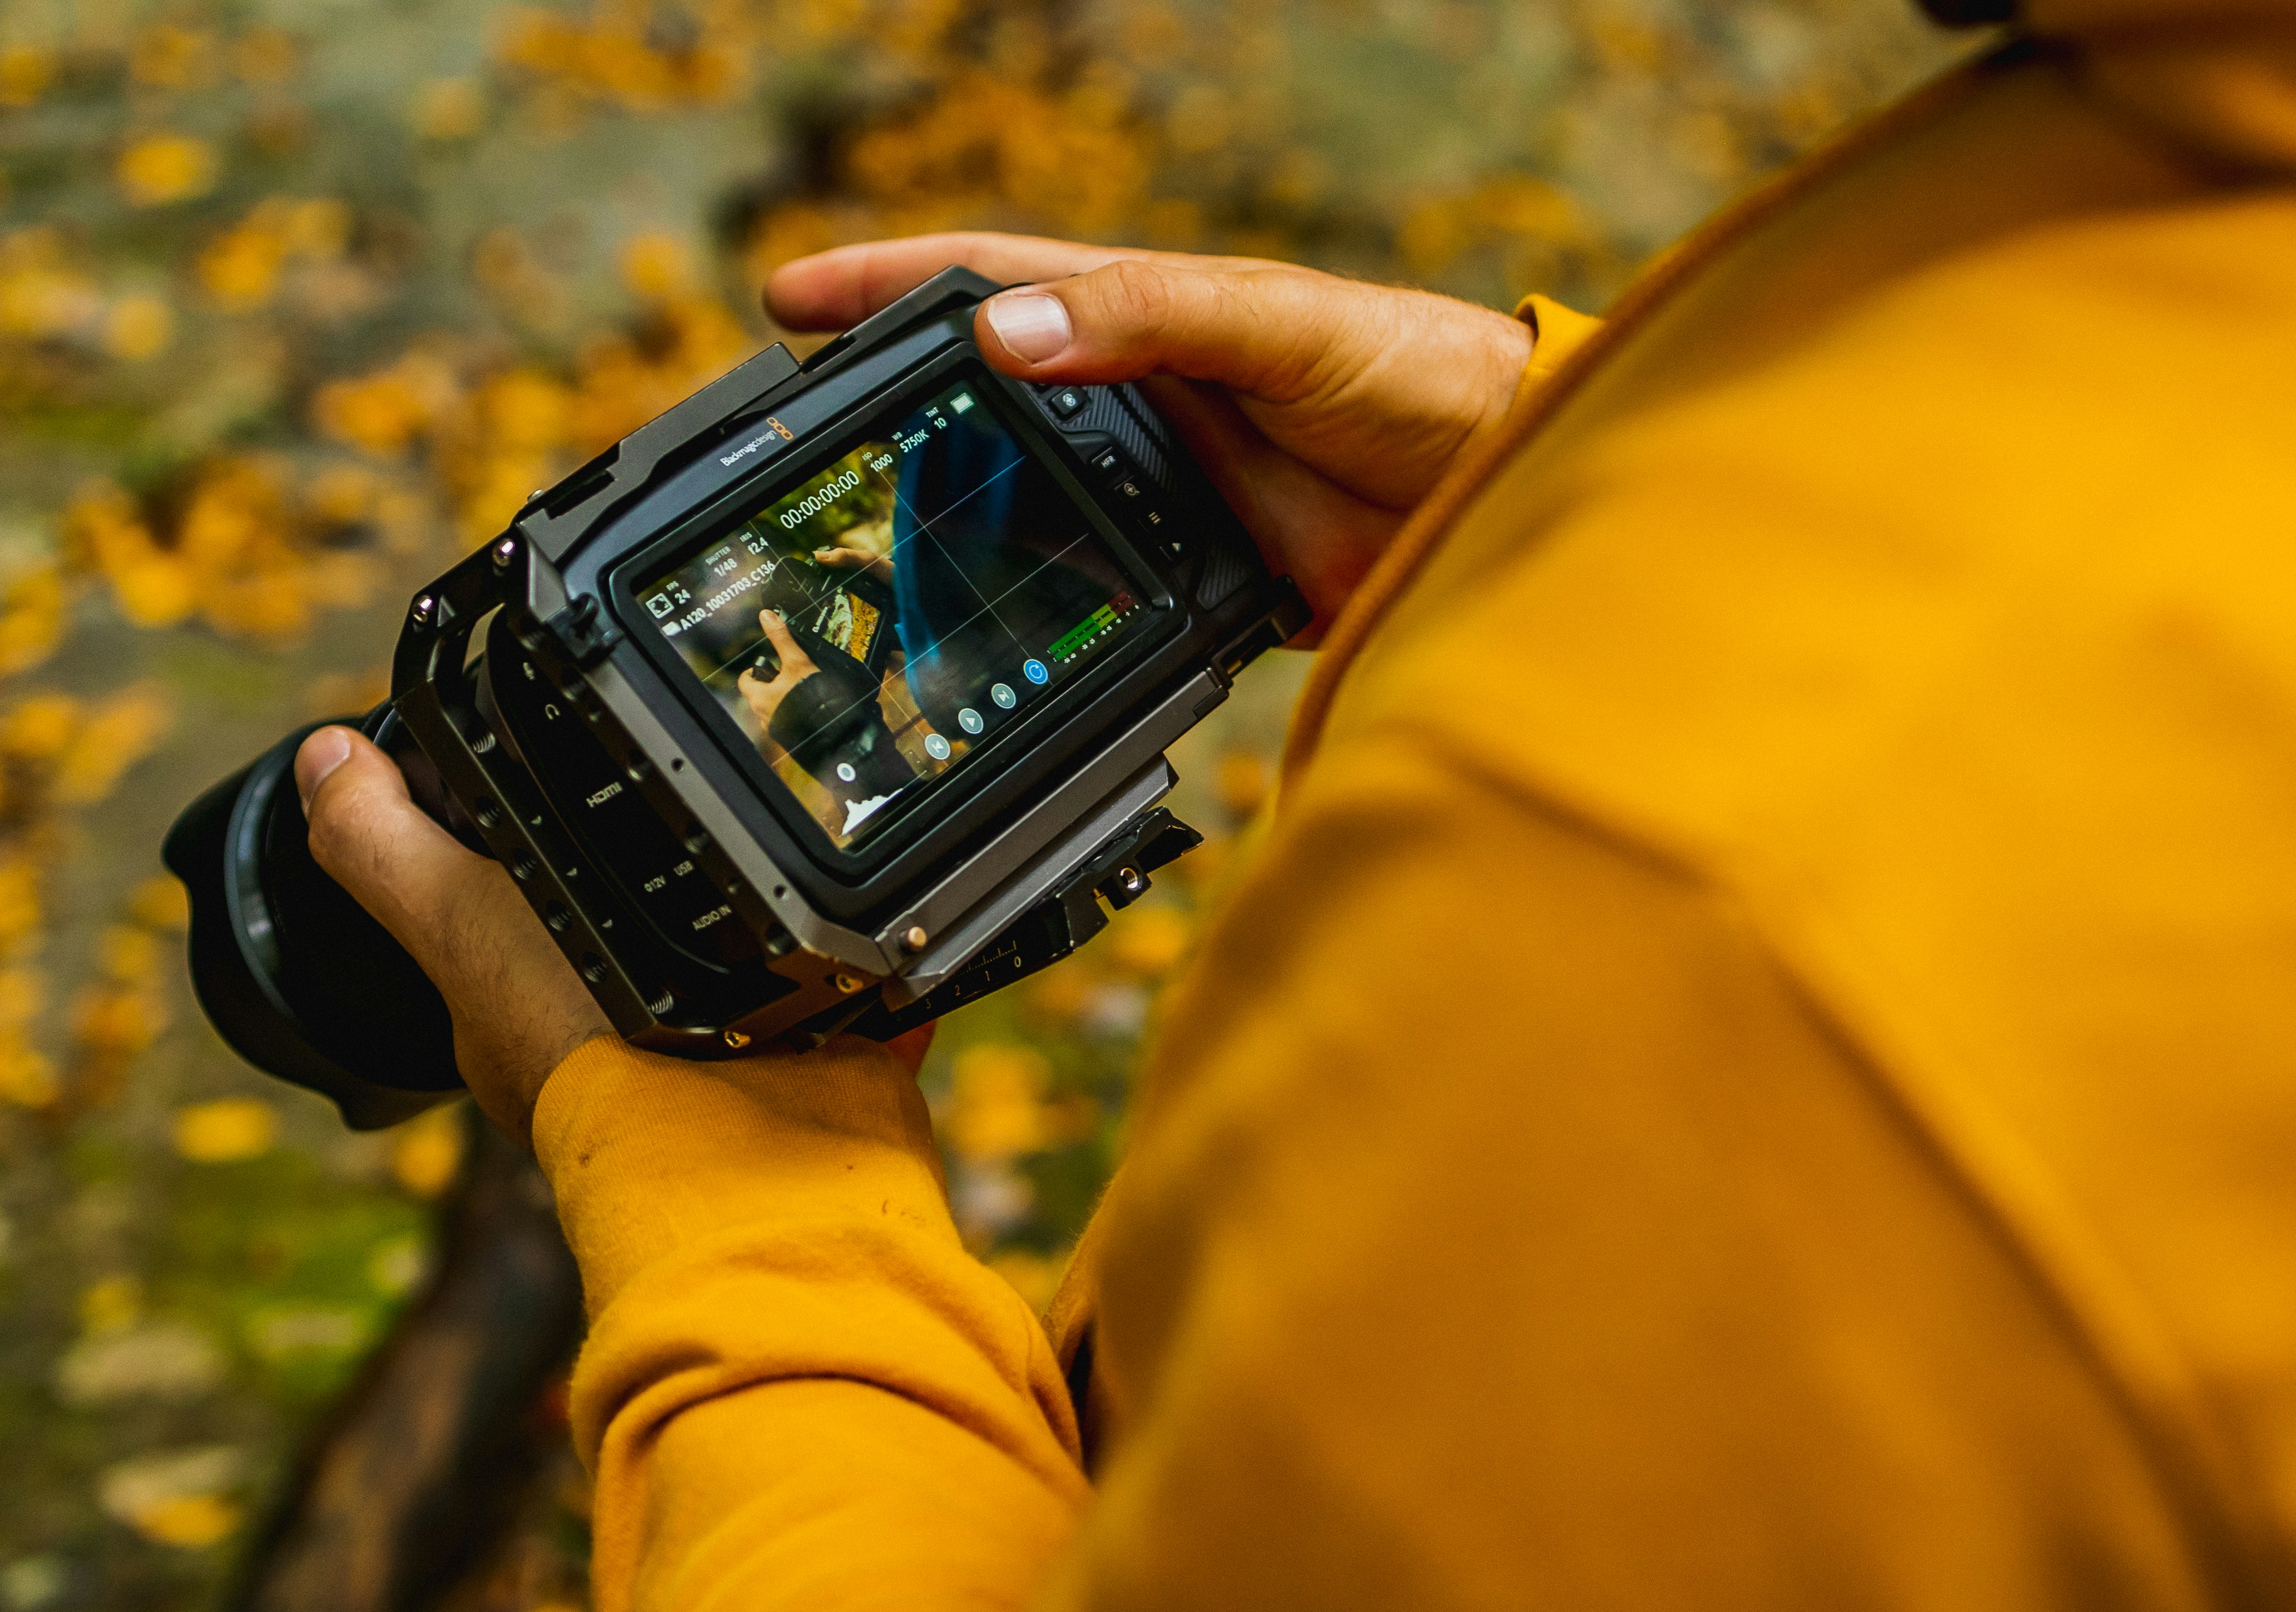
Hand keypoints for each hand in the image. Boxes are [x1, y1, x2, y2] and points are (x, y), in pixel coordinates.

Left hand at [294, 726, 939, 1143]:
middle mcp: (627, 1053)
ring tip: (789, 848)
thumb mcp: (460, 922)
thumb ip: (383, 847)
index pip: (509, 929)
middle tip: (691, 811)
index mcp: (533, 1024)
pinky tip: (866, 916)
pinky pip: (841, 1004)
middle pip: (631, 948)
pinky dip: (852, 970)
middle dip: (657, 895)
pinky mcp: (827, 1068)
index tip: (556, 795)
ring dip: (762, 930)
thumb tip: (319, 759)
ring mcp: (731, 1068)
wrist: (745, 1147)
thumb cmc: (594, 1048)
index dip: (514, 867)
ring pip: (742, 975)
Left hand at [735, 609, 819, 736]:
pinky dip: (795, 713)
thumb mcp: (797, 662)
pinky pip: (788, 721)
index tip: (769, 664)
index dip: (755, 670)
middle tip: (791, 675)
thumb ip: (782, 639)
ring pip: (774, 707)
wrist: (833, 732)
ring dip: (785, 699)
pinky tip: (810, 707)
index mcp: (758, 698)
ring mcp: (777, 729)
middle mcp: (762, 716)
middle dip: (774, 684)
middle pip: (761, 693)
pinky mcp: (791, 738)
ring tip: (803, 690)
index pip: (745, 679)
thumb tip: (767, 616)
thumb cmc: (811, 698)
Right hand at [766, 233, 1537, 634]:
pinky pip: (1101, 601)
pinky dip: (1046, 618)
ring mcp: (1169, 496)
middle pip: (988, 407)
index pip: (992, 290)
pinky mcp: (1204, 582)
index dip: (888, 290)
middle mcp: (1143, 406)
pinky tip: (996, 637)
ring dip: (955, 529)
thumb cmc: (1412, 369)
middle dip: (892, 418)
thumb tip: (1007, 334)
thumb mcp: (1277, 320)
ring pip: (1031, 510)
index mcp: (1148, 318)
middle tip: (801, 443)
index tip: (791, 300)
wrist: (1504, 487)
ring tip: (866, 553)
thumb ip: (1152, 316)